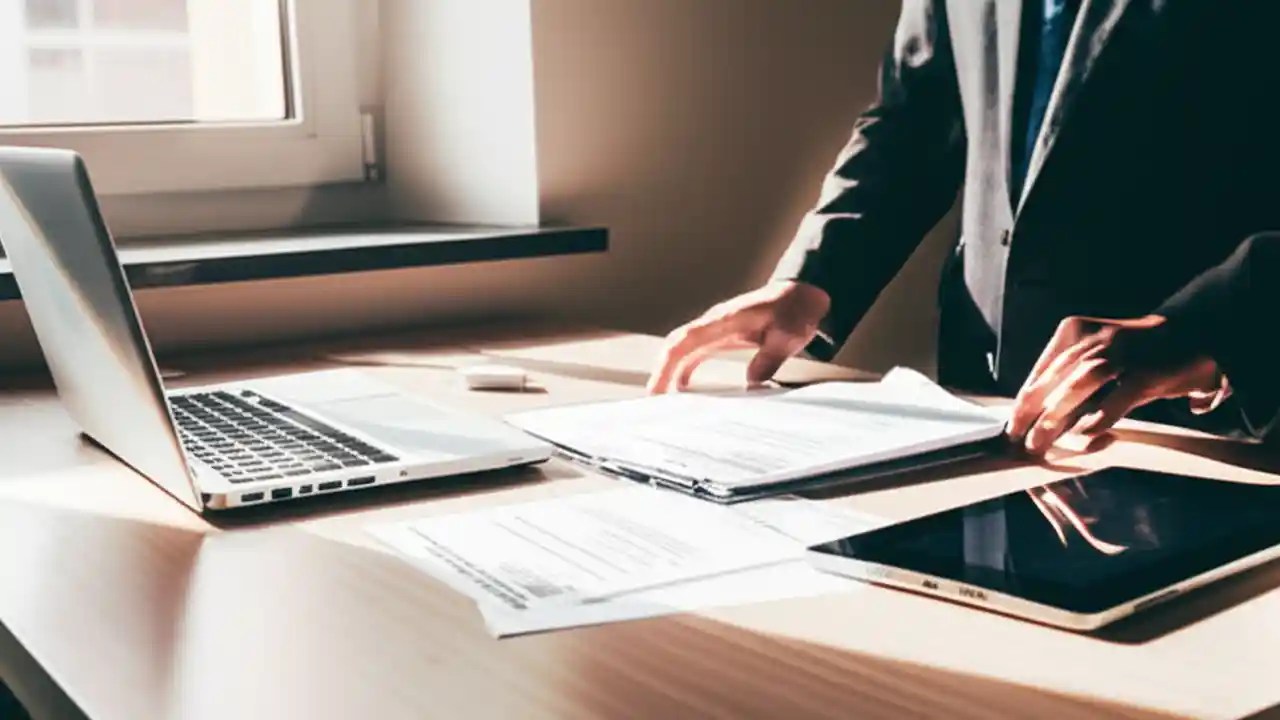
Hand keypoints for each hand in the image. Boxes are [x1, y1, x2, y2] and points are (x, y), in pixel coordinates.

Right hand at [646, 281, 830, 393]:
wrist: (802, 294)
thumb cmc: (795, 310)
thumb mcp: (789, 335)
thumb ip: (769, 358)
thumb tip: (751, 384)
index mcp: (725, 320)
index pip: (686, 340)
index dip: (669, 364)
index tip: (659, 387)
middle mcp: (714, 324)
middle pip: (676, 345)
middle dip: (661, 371)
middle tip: (653, 401)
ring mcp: (716, 329)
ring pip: (682, 349)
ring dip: (669, 372)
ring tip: (663, 400)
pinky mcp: (722, 336)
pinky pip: (695, 352)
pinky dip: (685, 369)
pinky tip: (683, 389)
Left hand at [1008, 315, 1223, 454]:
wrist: (1201, 329)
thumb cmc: (1143, 349)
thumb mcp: (1099, 351)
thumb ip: (1071, 373)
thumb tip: (1038, 411)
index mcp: (1077, 330)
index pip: (1042, 368)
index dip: (1025, 399)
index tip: (1011, 424)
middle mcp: (1097, 337)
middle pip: (1054, 377)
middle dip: (1031, 412)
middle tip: (1018, 439)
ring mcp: (1125, 351)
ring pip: (1079, 384)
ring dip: (1056, 417)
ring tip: (1041, 443)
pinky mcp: (1149, 371)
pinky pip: (1119, 396)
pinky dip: (1099, 417)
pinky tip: (1084, 436)